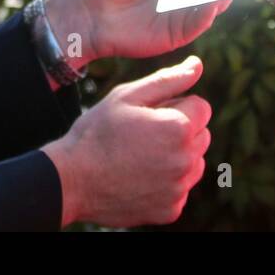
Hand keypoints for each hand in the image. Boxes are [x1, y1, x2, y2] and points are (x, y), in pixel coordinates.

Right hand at [42, 56, 210, 226]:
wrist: (72, 180)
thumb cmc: (97, 132)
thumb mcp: (127, 96)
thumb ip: (168, 80)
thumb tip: (197, 65)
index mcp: (178, 127)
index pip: (202, 107)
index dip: (178, 104)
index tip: (152, 112)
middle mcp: (185, 160)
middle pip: (202, 135)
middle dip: (181, 129)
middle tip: (146, 132)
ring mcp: (179, 188)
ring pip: (195, 162)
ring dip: (178, 155)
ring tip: (143, 154)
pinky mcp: (171, 209)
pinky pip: (181, 187)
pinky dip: (168, 181)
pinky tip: (141, 176)